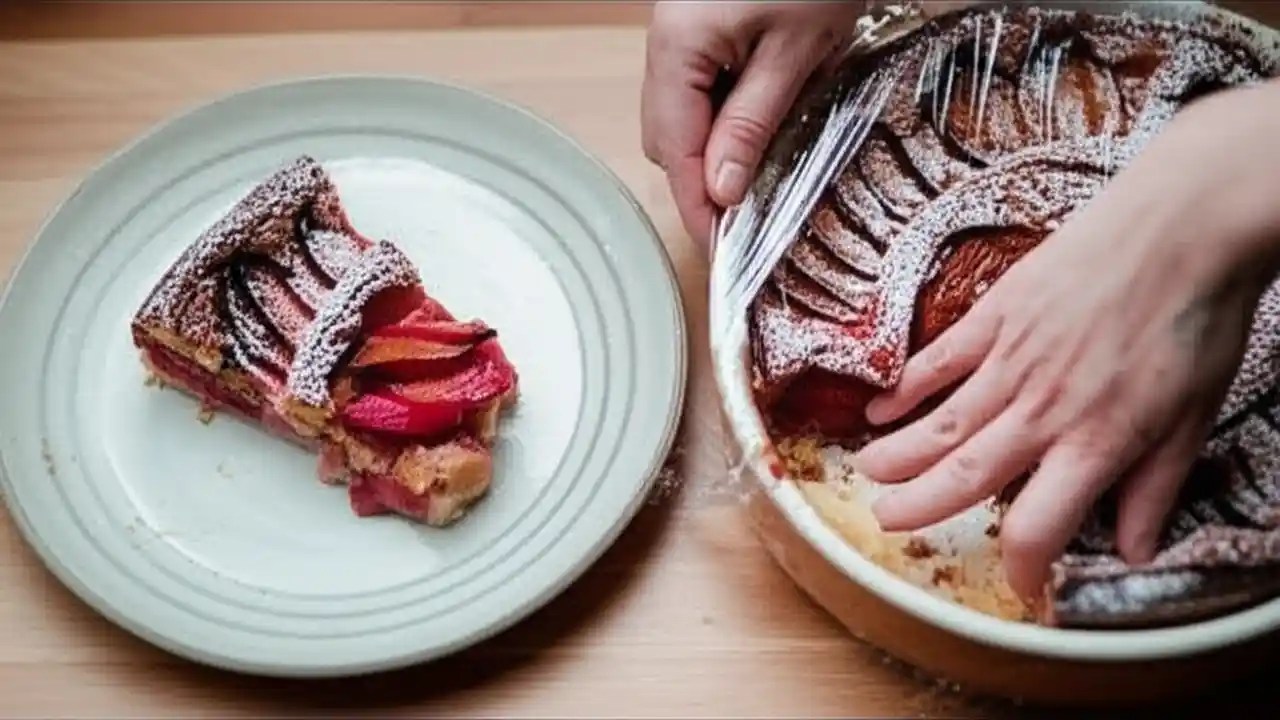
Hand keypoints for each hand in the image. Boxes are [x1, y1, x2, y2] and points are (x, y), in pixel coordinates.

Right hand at [641, 1, 861, 253]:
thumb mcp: (795, 50)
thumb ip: (752, 122)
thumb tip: (723, 191)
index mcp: (677, 47)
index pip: (676, 151)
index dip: (697, 207)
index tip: (721, 250)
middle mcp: (665, 40)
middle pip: (668, 137)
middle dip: (703, 179)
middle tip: (749, 215)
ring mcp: (680, 31)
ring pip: (683, 114)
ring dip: (716, 145)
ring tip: (763, 166)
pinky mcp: (702, 24)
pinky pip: (702, 84)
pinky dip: (727, 112)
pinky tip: (766, 116)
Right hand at [851, 89, 1279, 600]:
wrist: (1182, 227)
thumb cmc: (1197, 318)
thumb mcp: (1193, 417)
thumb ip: (1154, 488)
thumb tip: (1133, 550)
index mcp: (1095, 443)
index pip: (1037, 527)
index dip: (1021, 567)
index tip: (1019, 585)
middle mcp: (1041, 411)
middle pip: (963, 475)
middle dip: (917, 507)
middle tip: (883, 522)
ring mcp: (1012, 361)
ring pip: (940, 422)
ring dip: (898, 454)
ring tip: (866, 473)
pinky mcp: (996, 316)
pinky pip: (940, 361)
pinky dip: (906, 387)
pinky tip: (880, 405)